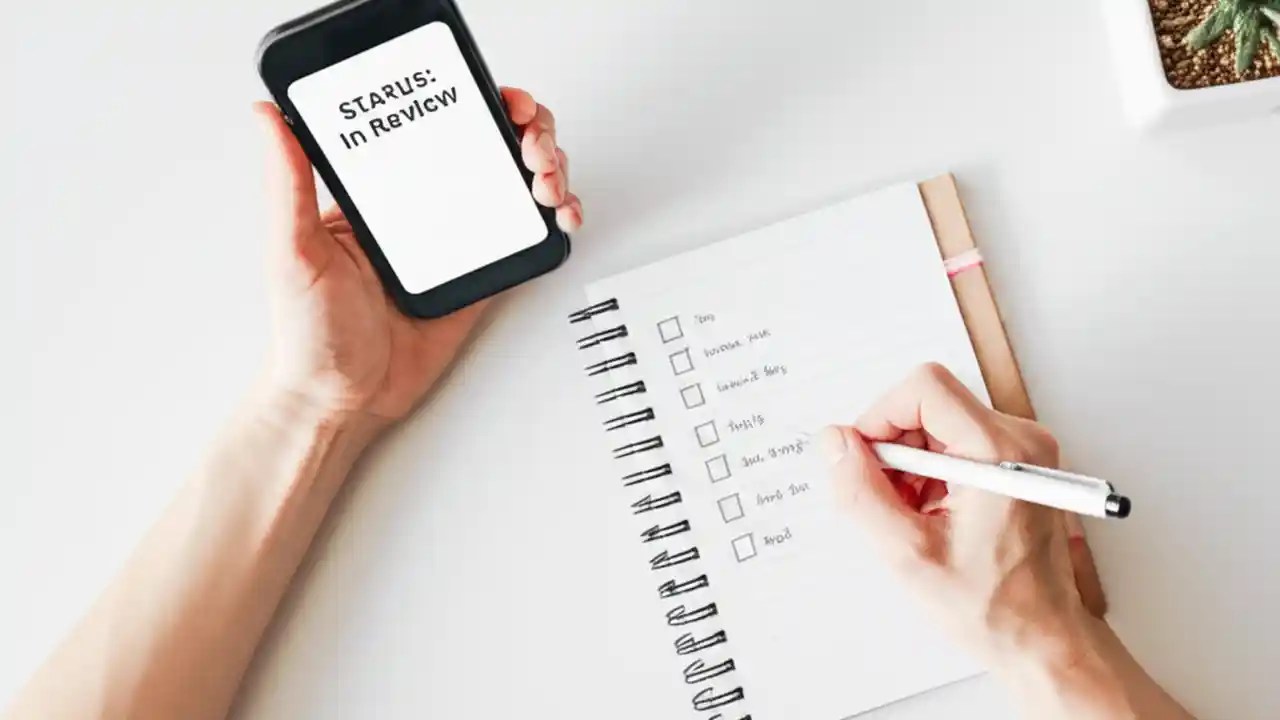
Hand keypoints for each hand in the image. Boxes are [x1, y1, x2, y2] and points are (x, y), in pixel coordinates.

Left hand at [253, 88, 580, 430]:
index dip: (478, 100)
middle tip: (533, 150)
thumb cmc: (309, 334)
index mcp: (382, 188)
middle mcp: (423, 203)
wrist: (346, 401)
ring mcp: (458, 238)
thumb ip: (288, 183)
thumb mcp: (293, 251)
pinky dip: (554, 217)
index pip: (437, 122)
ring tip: (548, 183)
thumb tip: (268, 116)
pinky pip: (525, 235)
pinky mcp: (481, 274)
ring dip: (550, 167)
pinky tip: (560, 215)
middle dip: (529, 130)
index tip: (499, 102)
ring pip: (517, 180)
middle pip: (491, 141)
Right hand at [817, 363, 1087, 667]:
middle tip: (887, 499)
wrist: (1042, 638)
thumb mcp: (908, 554)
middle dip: (894, 447)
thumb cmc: (991, 606)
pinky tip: (930, 514)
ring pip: (939, 423)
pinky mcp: (1018, 463)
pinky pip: (957, 442)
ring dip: (910, 463)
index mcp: (1000, 453)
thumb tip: (834, 443)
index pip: (924, 388)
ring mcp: (1023, 450)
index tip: (865, 459)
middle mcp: (1020, 439)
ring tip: (912, 515)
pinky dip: (931, 472)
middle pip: (930, 403)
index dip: (880, 416)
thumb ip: (861, 492)